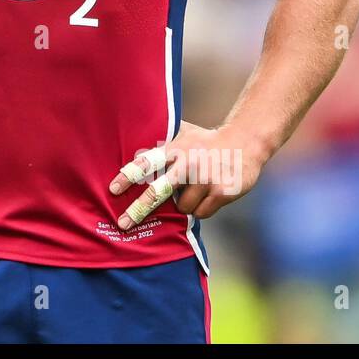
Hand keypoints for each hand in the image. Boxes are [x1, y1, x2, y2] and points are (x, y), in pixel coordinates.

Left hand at [108, 121, 266, 230]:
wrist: (246, 143)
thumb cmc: (206, 141)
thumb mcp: (183, 134)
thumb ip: (163, 141)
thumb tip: (133, 142)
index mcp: (175, 148)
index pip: (147, 163)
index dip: (129, 176)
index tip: (113, 189)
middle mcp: (188, 163)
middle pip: (159, 190)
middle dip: (140, 208)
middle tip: (123, 223)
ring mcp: (205, 178)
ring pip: (182, 207)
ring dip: (185, 204)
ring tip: (196, 187)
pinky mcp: (221, 192)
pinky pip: (200, 213)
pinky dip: (202, 208)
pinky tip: (210, 193)